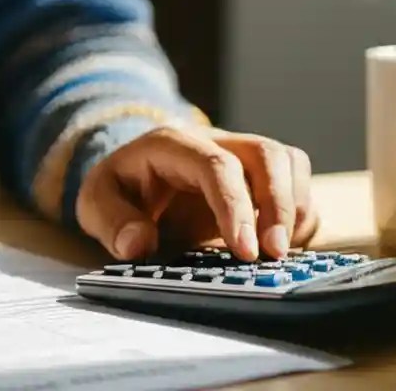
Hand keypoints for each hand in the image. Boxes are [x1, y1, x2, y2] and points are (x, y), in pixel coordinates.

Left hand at [76, 126, 318, 261]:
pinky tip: (283, 245)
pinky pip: (297, 184)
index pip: (216, 165)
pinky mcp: (259, 176)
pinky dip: (300, 214)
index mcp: (173, 144)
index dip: (235, 206)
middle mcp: (215, 141)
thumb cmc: (118, 191)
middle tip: (272, 254)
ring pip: (289, 163)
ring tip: (279, 253)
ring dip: (294, 208)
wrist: (132, 177)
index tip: (243, 250)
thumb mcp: (95, 204)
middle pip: (265, 154)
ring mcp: (241, 155)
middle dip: (278, 205)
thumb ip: (111, 222)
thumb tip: (138, 243)